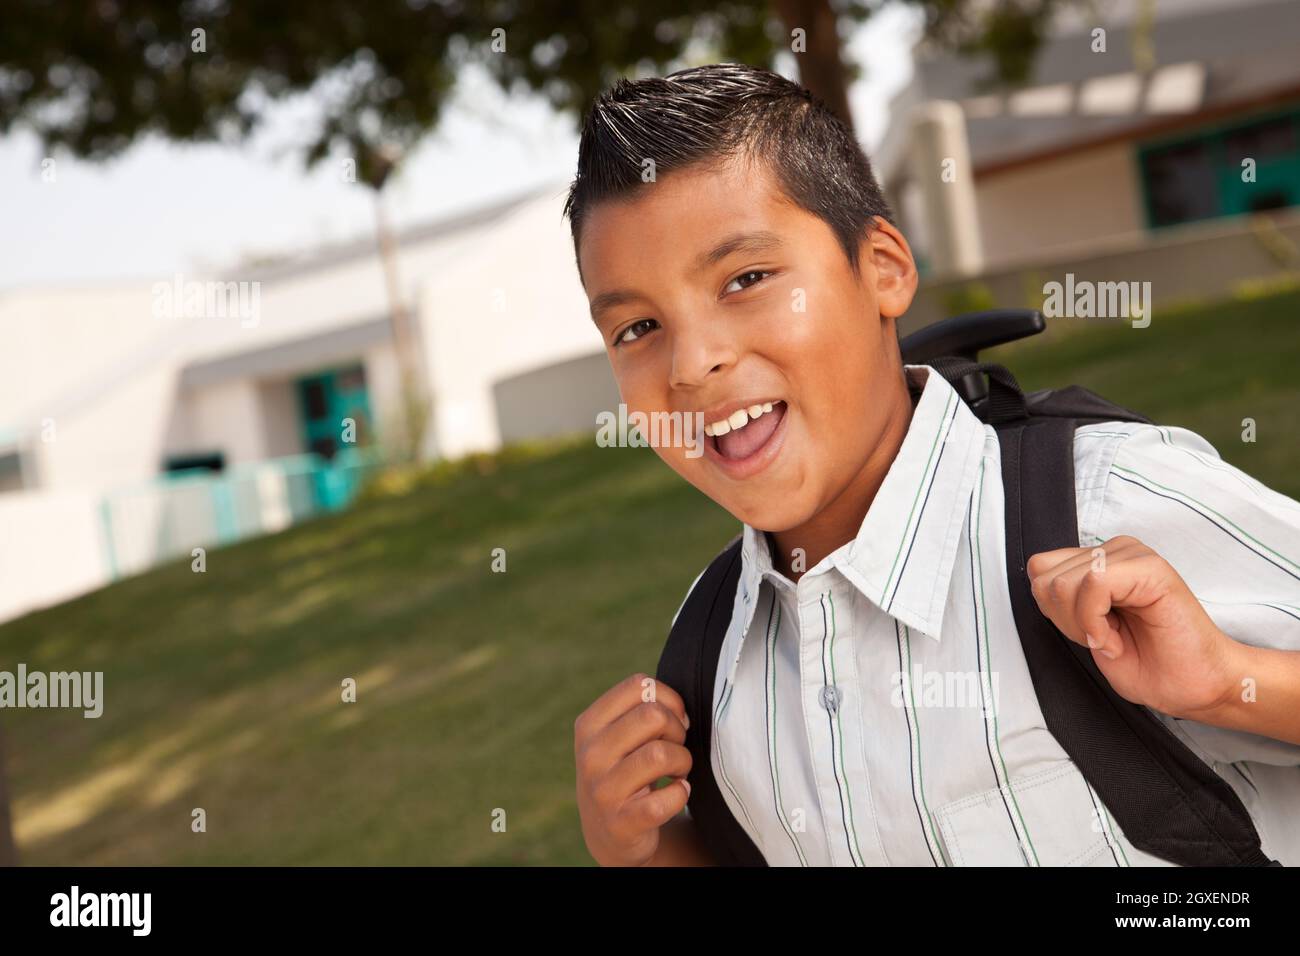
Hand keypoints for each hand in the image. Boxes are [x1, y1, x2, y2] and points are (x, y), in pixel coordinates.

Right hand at [574, 672, 691, 865]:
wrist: (608, 834)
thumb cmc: (625, 770)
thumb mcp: (618, 737)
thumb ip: (642, 712)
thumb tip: (682, 712)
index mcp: (589, 724)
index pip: (639, 685)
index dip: (669, 698)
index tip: (672, 720)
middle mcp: (590, 754)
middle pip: (653, 715)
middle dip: (677, 729)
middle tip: (676, 746)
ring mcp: (603, 790)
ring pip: (661, 754)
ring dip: (683, 760)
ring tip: (679, 770)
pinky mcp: (622, 823)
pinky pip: (667, 798)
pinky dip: (682, 794)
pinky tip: (677, 793)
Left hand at [1026, 535, 1237, 719]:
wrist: (1194, 687)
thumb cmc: (1148, 663)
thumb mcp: (1082, 629)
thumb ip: (1060, 600)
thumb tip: (1039, 579)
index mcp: (1097, 562)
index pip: (1039, 568)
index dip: (1053, 610)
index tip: (1086, 633)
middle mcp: (1114, 551)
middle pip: (1045, 577)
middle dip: (1065, 620)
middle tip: (1104, 638)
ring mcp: (1134, 555)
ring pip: (1064, 582)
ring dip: (1083, 625)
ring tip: (1115, 637)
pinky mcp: (1150, 568)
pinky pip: (1093, 585)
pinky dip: (1095, 623)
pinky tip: (1118, 638)